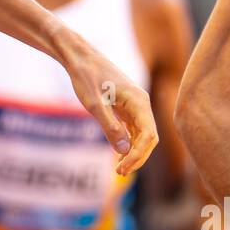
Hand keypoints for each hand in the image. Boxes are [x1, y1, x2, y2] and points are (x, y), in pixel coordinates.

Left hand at [62, 38, 157, 175]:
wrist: (80, 57)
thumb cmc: (86, 77)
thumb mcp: (95, 104)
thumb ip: (110, 127)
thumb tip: (124, 150)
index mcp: (139, 101)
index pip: (149, 135)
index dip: (138, 155)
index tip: (122, 167)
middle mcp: (141, 103)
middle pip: (149, 138)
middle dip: (137, 157)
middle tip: (119, 172)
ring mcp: (134, 105)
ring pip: (142, 135)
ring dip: (134, 152)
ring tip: (119, 168)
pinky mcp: (126, 106)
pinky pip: (133, 129)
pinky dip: (129, 142)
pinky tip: (118, 153)